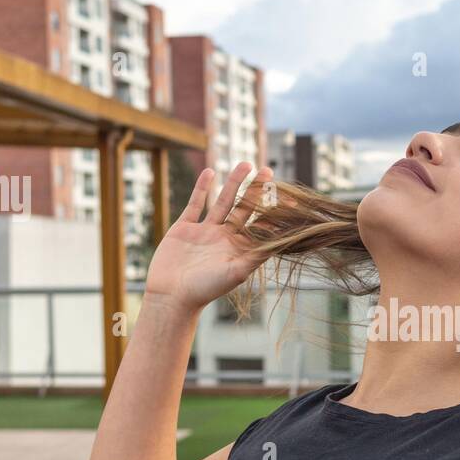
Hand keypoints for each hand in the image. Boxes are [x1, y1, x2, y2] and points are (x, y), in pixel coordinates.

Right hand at [143, 162, 273, 311]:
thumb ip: (256, 256)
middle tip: (268, 170)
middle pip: (244, 208)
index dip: (273, 212)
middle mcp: (224, 238)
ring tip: (245, 163)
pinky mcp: (184, 228)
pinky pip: (195, 204)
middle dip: (256, 190)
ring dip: (233, 183)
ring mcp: (204, 232)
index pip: (260, 226)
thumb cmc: (205, 289)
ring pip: (222, 202)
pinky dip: (201, 189)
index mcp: (239, 249)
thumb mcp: (235, 272)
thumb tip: (281, 242)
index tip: (289, 197)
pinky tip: (210, 172)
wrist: (171, 296)